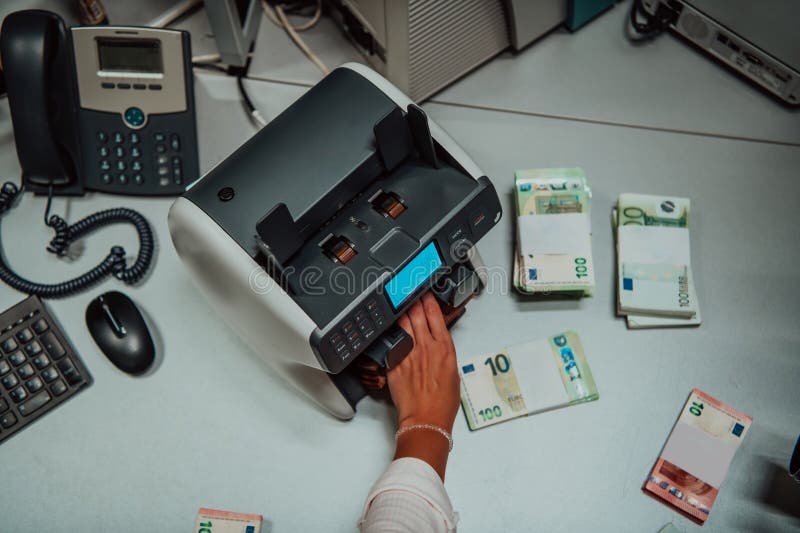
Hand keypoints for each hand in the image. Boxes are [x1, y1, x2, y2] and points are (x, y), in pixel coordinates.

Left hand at [388, 292, 459, 432]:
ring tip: (400, 306)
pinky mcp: (395, 363)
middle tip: (411, 294)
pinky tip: (392, 329)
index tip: (427, 294)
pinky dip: (393, 333)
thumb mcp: (453, 372)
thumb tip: (438, 346)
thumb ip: (444, 354)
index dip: (429, 301)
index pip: (435, 315)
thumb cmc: (442, 402)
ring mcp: (409, 353)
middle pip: (417, 314)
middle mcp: (426, 347)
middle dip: (413, 301)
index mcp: (444, 348)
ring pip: (402, 323)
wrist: (426, 418)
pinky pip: (392, 342)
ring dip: (402, 312)